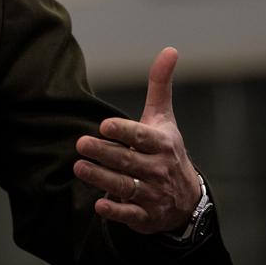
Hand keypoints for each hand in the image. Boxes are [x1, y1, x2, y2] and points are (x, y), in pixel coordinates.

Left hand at [73, 46, 200, 234]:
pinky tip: (99, 205)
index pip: (141, 137)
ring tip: (78, 168)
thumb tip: (170, 49)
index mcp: (162, 143)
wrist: (187, 199)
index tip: (104, 126)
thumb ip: (160, 85)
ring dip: (101, 178)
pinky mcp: (145, 215)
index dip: (124, 132)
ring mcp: (153, 194)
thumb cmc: (166, 150)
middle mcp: (158, 169)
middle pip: (128, 161)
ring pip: (125, 186)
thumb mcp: (164, 118)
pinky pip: (130, 214)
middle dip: (104, 153)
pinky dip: (116, 211)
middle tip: (80, 144)